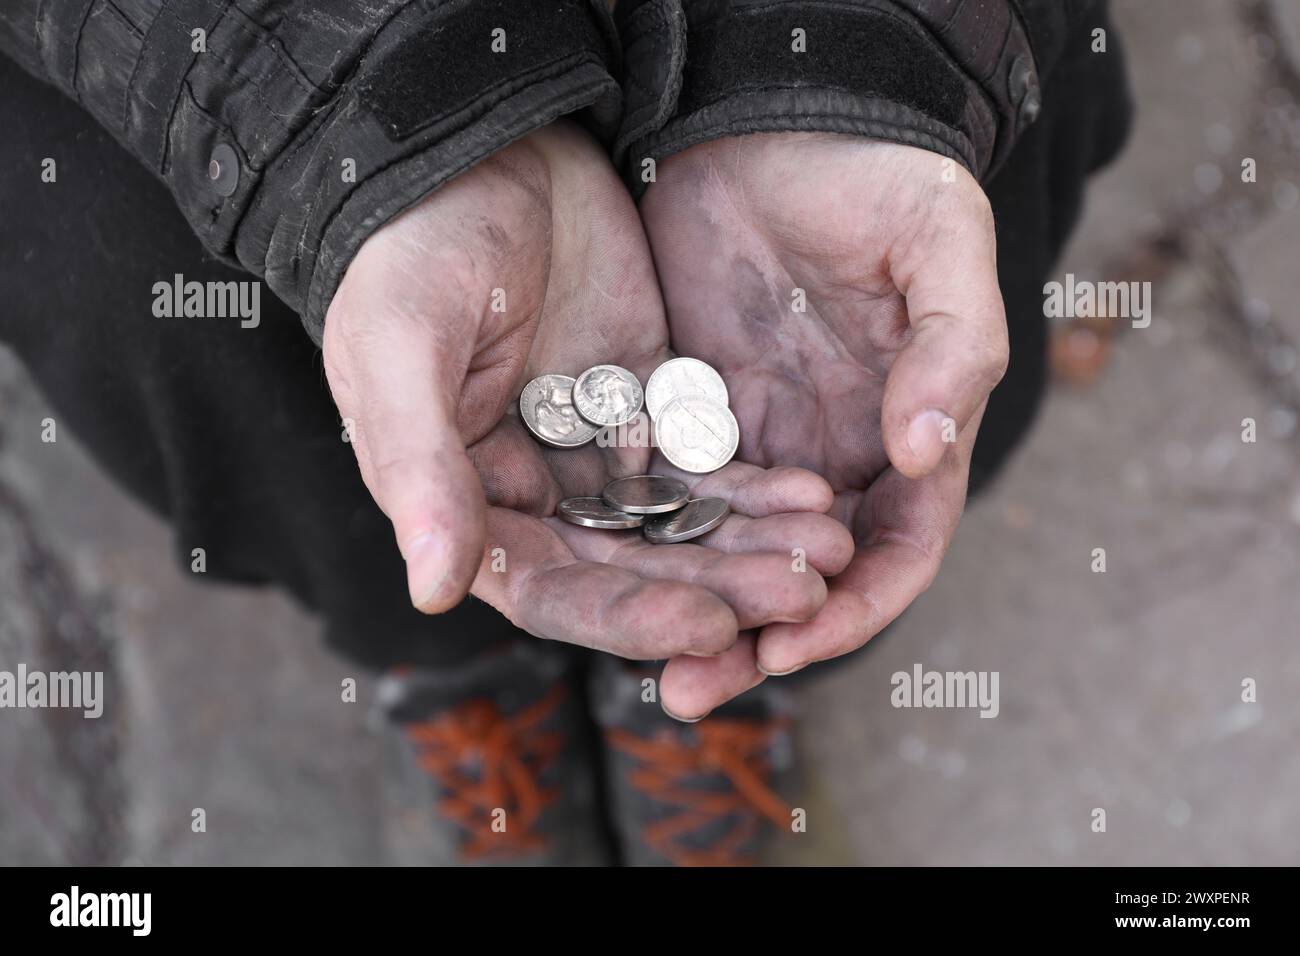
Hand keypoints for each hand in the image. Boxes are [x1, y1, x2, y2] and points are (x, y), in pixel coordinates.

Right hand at [324, 122, 852, 661]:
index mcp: (465, 500)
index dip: (629, 615)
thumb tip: (435, 590)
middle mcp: (533, 491)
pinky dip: (753, 482)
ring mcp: (594, 447)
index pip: (551, 588)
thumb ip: (419, 469)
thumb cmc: (411, 248)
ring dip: (749, 542)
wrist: (478, 145)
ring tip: (826, 549)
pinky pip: (703, 457)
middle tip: (802, 590)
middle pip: (631, 567)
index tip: (710, 625)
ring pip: (678, 521)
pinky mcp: (645, 400)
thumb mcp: (399, 350)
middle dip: (716, 585)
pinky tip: (809, 493)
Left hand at [641, 133, 1008, 717]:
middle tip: (692, 690)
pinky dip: (653, 542)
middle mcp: (841, 451)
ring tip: (648, 670)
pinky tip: (608, 579)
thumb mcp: (937, 247)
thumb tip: (919, 454)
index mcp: (914, 429)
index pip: (899, 548)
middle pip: (809, 574)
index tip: (794, 645)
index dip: (855, 607)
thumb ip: (948, 351)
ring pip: (735, 549)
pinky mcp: (698, 410)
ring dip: (697, 609)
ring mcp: (768, 436)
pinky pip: (676, 493)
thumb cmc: (882, 173)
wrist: (780, 115)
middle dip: (758, 637)